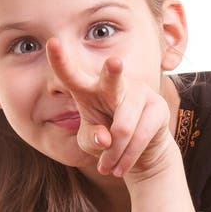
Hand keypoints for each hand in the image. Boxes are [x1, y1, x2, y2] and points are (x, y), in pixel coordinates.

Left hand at [46, 38, 174, 179]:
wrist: (141, 154)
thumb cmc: (109, 140)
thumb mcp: (90, 142)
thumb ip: (90, 139)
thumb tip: (105, 138)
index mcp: (90, 89)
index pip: (72, 75)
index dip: (61, 60)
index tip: (52, 43)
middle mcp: (116, 84)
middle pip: (112, 79)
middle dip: (113, 72)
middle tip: (114, 63)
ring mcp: (139, 92)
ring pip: (123, 127)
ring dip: (114, 153)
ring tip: (108, 168)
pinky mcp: (158, 107)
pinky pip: (140, 137)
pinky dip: (127, 158)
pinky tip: (120, 168)